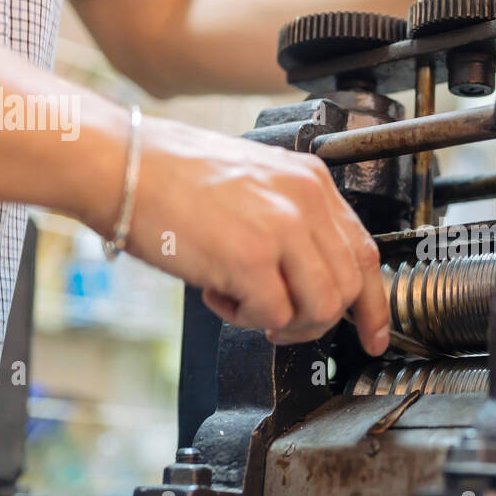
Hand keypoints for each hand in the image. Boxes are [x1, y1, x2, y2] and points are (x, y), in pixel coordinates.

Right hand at [107, 118, 389, 354]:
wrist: (122, 163)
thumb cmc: (170, 176)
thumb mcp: (255, 182)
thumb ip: (292, 221)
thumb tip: (308, 276)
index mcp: (311, 182)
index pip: (364, 251)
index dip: (372, 301)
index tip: (372, 332)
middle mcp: (305, 202)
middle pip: (348, 287)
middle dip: (318, 320)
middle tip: (282, 324)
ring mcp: (281, 229)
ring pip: (321, 308)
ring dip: (284, 322)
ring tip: (244, 306)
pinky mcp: (250, 258)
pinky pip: (274, 314)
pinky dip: (243, 318)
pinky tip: (217, 294)